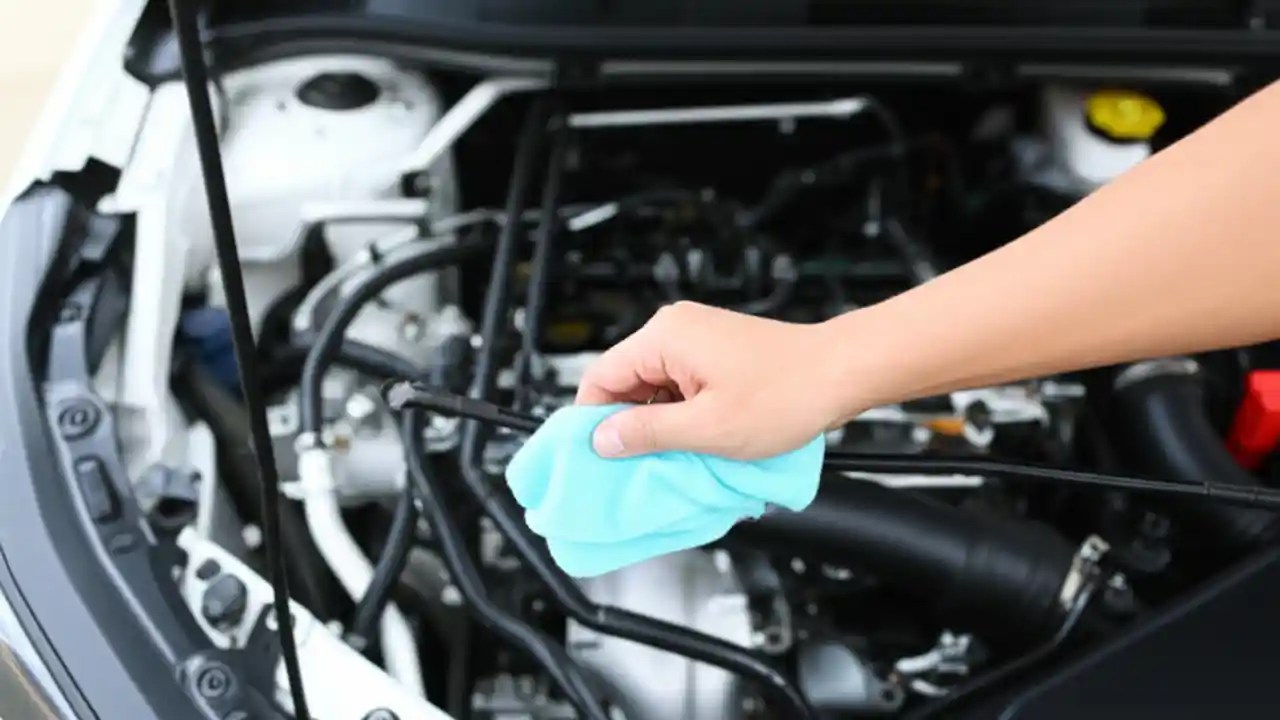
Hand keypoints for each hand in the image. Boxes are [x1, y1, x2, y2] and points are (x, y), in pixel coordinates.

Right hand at [576, 301, 850, 458]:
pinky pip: (679, 385)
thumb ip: (648, 433)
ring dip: (659, 423)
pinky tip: (696, 441)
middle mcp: (674, 329)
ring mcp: (696, 338)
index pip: (599, 377)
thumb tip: (601, 439)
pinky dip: (681, 414)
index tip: (593, 459)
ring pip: (653, 387)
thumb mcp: (708, 428)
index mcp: (664, 338)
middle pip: (625, 382)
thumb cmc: (785, 395)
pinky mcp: (714, 351)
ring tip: (675, 456)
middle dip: (629, 425)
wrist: (842, 372)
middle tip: (638, 466)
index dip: (591, 422)